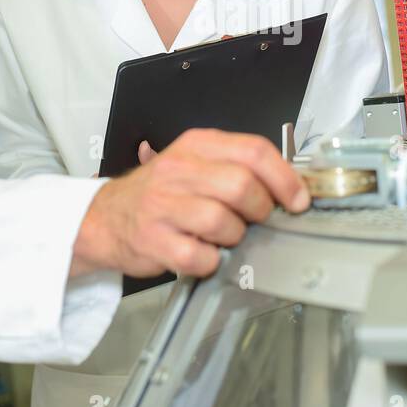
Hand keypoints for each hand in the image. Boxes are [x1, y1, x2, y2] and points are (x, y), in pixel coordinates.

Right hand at [72, 129, 310, 278]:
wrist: (107, 217)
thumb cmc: (162, 193)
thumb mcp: (196, 164)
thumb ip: (239, 167)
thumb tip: (294, 187)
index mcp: (197, 145)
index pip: (254, 151)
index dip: (285, 179)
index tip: (298, 199)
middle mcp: (178, 169)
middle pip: (241, 186)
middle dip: (259, 210)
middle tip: (253, 219)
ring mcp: (162, 205)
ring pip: (222, 222)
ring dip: (234, 238)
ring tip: (223, 237)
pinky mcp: (152, 240)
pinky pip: (199, 257)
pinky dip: (210, 262)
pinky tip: (203, 254)